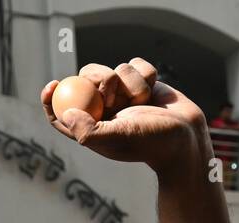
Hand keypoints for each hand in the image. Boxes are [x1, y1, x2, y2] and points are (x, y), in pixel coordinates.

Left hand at [41, 58, 208, 174]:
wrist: (186, 136)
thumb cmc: (152, 141)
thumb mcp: (118, 138)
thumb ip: (89, 130)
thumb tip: (65, 114)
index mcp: (91, 127)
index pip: (61, 111)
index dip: (51, 98)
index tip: (52, 84)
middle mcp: (104, 110)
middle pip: (85, 79)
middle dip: (99, 79)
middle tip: (111, 94)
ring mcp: (123, 94)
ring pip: (114, 69)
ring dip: (130, 81)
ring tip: (143, 101)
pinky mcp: (141, 81)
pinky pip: (135, 64)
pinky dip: (145, 73)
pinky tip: (153, 89)